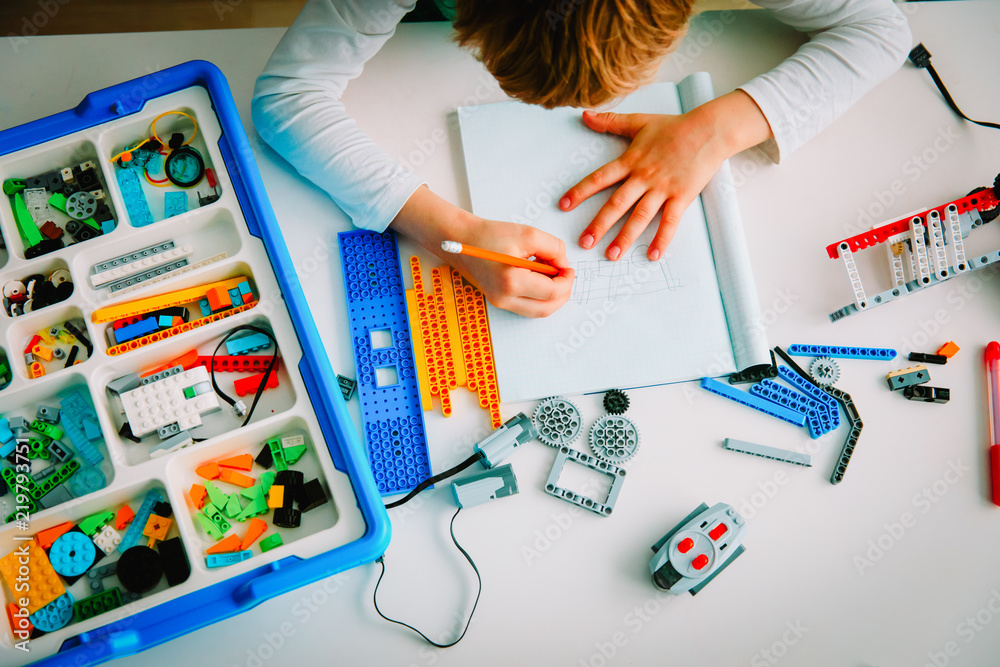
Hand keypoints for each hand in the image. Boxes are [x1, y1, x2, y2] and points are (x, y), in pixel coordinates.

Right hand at [447, 218, 574, 317]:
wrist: (462, 240)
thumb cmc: (489, 236)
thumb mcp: (528, 234)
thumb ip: (553, 249)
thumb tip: (564, 264)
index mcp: (511, 281)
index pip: (551, 292)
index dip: (566, 281)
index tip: (568, 269)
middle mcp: (505, 297)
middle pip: (547, 308)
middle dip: (563, 293)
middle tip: (566, 275)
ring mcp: (500, 302)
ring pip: (538, 311)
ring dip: (552, 297)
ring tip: (551, 275)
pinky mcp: (499, 301)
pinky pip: (527, 307)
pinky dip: (539, 296)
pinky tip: (538, 278)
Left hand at [559, 90, 771, 261]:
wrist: (709, 130)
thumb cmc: (675, 126)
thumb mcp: (639, 121)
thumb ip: (610, 122)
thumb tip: (584, 114)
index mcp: (631, 160)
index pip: (600, 178)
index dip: (580, 192)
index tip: (563, 205)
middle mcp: (644, 177)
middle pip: (617, 204)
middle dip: (599, 224)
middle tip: (583, 243)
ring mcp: (663, 188)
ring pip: (640, 216)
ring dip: (625, 237)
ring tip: (612, 255)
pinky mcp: (681, 197)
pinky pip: (670, 222)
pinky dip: (662, 239)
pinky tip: (652, 255)